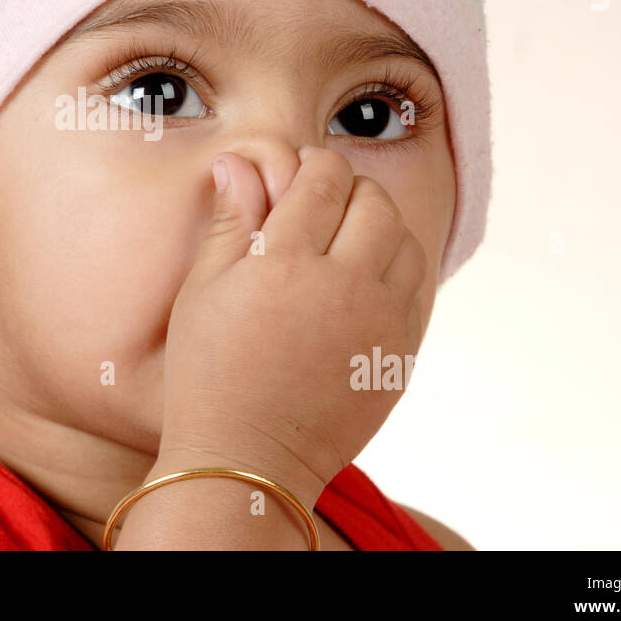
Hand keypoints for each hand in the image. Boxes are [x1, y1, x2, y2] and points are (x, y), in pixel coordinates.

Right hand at [156, 145, 428, 506]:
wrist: (248, 458)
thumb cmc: (210, 374)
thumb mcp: (202, 291)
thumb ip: (229, 221)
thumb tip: (237, 162)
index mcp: (286, 263)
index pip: (323, 179)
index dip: (314, 164)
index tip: (299, 173)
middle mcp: (343, 286)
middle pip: (373, 202)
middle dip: (349, 189)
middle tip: (322, 203)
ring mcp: (380, 322)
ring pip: (405, 240)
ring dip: (379, 226)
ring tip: (345, 240)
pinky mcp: (400, 354)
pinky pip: (418, 287)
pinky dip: (396, 269)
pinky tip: (363, 280)